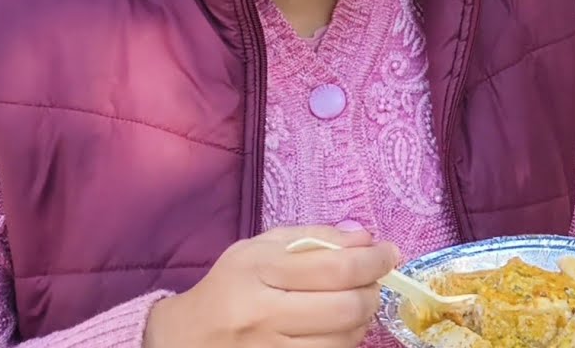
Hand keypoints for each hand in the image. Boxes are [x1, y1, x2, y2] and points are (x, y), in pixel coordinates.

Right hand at [144, 225, 399, 347]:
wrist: (185, 340)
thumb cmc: (229, 287)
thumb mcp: (260, 250)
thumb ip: (313, 237)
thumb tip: (364, 237)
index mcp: (258, 271)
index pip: (336, 266)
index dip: (374, 260)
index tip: (389, 253)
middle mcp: (262, 314)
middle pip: (347, 307)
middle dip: (372, 292)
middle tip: (372, 283)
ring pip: (344, 340)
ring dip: (361, 320)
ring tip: (353, 305)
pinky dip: (344, 342)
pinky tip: (337, 329)